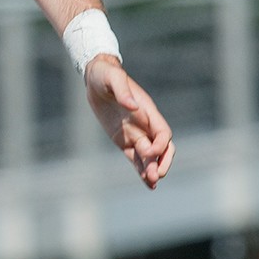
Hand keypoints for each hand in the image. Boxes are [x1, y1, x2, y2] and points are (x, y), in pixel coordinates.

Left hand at [85, 56, 174, 189]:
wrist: (95, 78)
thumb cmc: (106, 75)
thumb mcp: (113, 78)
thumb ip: (123, 91)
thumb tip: (133, 106)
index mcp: (147, 111)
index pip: (162, 132)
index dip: (161, 144)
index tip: (151, 151)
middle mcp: (145, 125)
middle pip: (162, 148)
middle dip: (161, 161)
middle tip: (155, 175)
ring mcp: (135, 134)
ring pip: (149, 157)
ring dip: (151, 169)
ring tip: (151, 183)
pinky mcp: (124, 140)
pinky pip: (136, 159)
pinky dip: (142, 170)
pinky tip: (147, 183)